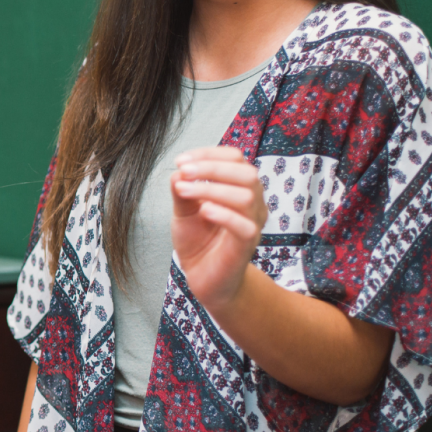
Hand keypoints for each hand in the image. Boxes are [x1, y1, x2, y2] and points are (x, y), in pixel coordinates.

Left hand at [171, 146, 266, 313]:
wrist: (203, 276)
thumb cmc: (198, 240)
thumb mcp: (183, 210)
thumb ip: (182, 190)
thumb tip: (178, 170)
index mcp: (239, 187)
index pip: (235, 158)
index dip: (209, 154)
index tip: (181, 160)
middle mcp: (252, 202)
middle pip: (246, 172)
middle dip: (212, 167)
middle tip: (183, 171)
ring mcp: (253, 224)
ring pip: (246, 196)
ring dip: (212, 188)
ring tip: (184, 191)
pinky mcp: (247, 245)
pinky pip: (245, 226)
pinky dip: (223, 214)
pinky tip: (203, 211)